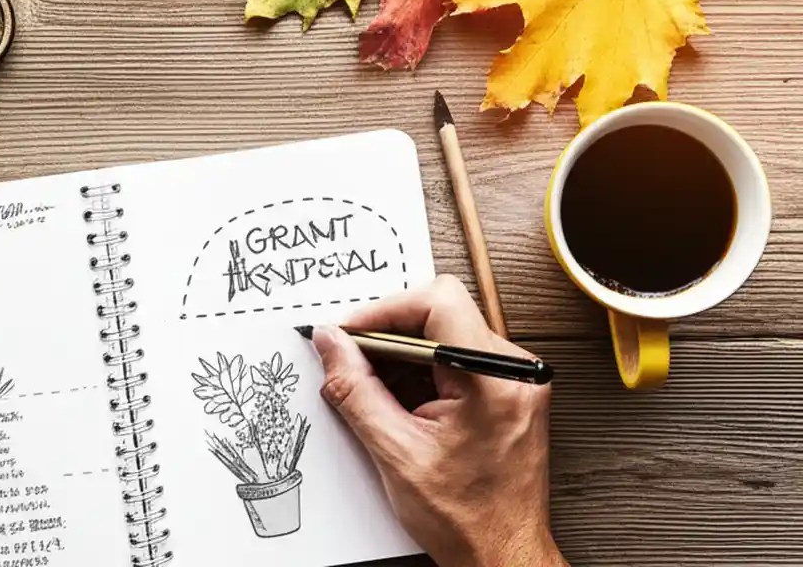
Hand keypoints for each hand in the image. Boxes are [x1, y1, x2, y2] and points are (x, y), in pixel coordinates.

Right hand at [312, 275, 564, 566]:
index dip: (384, 311)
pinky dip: (419, 373)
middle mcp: (514, 372)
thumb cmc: (466, 519)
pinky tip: (400, 404)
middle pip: (439, 314)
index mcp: (493, 380)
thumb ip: (355, 389)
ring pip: (444, 335)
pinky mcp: (507, 391)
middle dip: (387, 337)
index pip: (438, 303)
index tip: (350, 333)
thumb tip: (330, 344)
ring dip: (401, 358)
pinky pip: (455, 358)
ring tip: (377, 395)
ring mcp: (514, 380)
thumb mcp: (395, 452)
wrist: (502, 554)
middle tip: (351, 362)